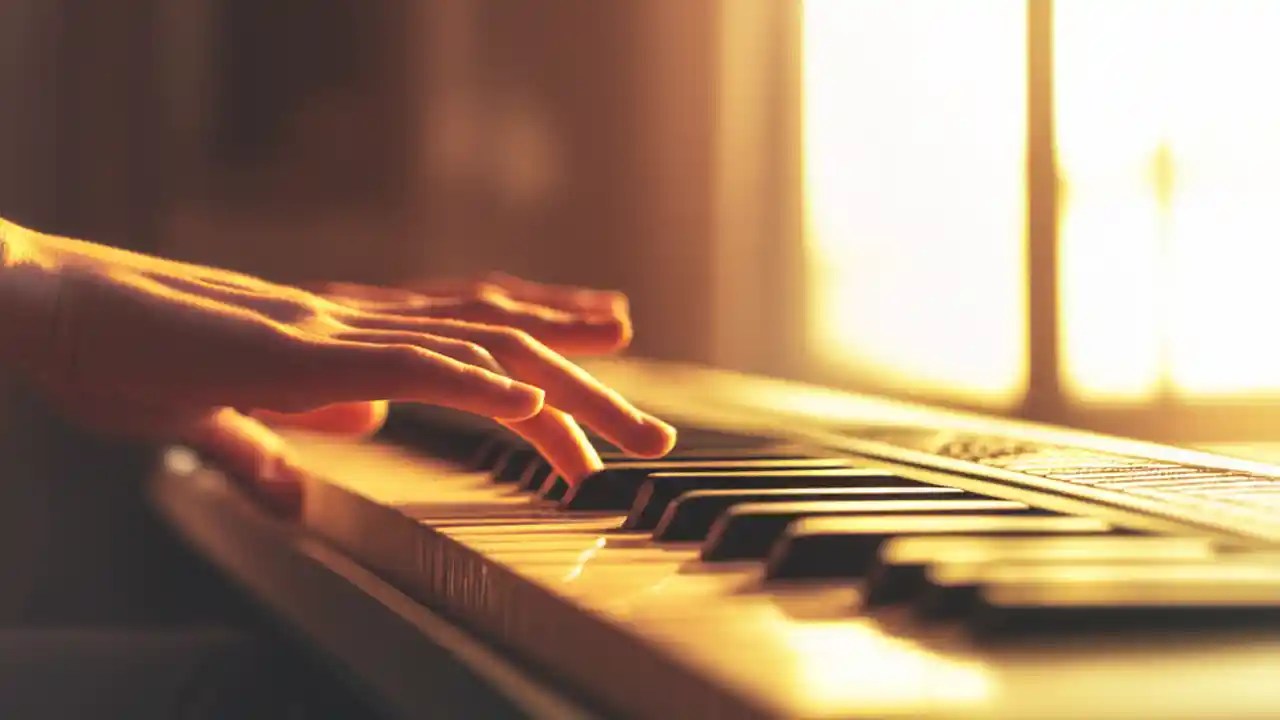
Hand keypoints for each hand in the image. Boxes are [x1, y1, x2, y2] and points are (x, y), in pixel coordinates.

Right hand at [0, 219, 675, 515]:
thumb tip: (353, 434)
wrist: (52, 311)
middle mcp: (354, 323)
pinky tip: (532, 404)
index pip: (463, 332)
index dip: (537, 347)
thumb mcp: (224, 403)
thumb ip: (286, 426)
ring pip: (476, 349)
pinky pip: (409, 364)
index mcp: (338, 337)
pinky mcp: (297, 354)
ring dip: (559, 389)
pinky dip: (478, 383)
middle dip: (582, 380)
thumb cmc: (120, 351)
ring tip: (628, 427)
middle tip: (649, 422)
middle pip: (495, 340)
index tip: (597, 364)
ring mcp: (332, 333)